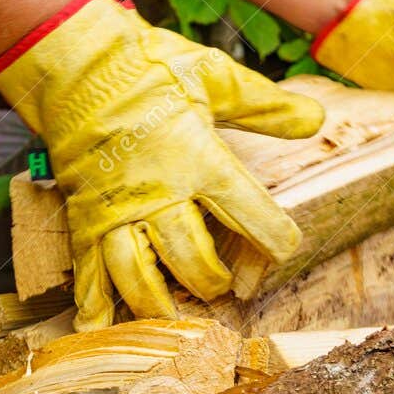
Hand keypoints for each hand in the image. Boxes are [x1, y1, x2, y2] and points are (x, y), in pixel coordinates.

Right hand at [0, 0, 324, 329]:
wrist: (76, 65)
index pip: (250, 214)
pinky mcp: (83, 219)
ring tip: (176, 321)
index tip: (284, 249)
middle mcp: (157, 195)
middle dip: (212, 282)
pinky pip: (88, 271)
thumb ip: (267, 107)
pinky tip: (98, 328)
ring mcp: (116, 213)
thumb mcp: (216, 77)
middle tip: (224, 287)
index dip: (274, 239)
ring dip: (159, 306)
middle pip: (192, 260)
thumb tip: (318, 119)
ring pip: (138, 278)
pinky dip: (93, 305)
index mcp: (199, 160)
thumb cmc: (149, 68)